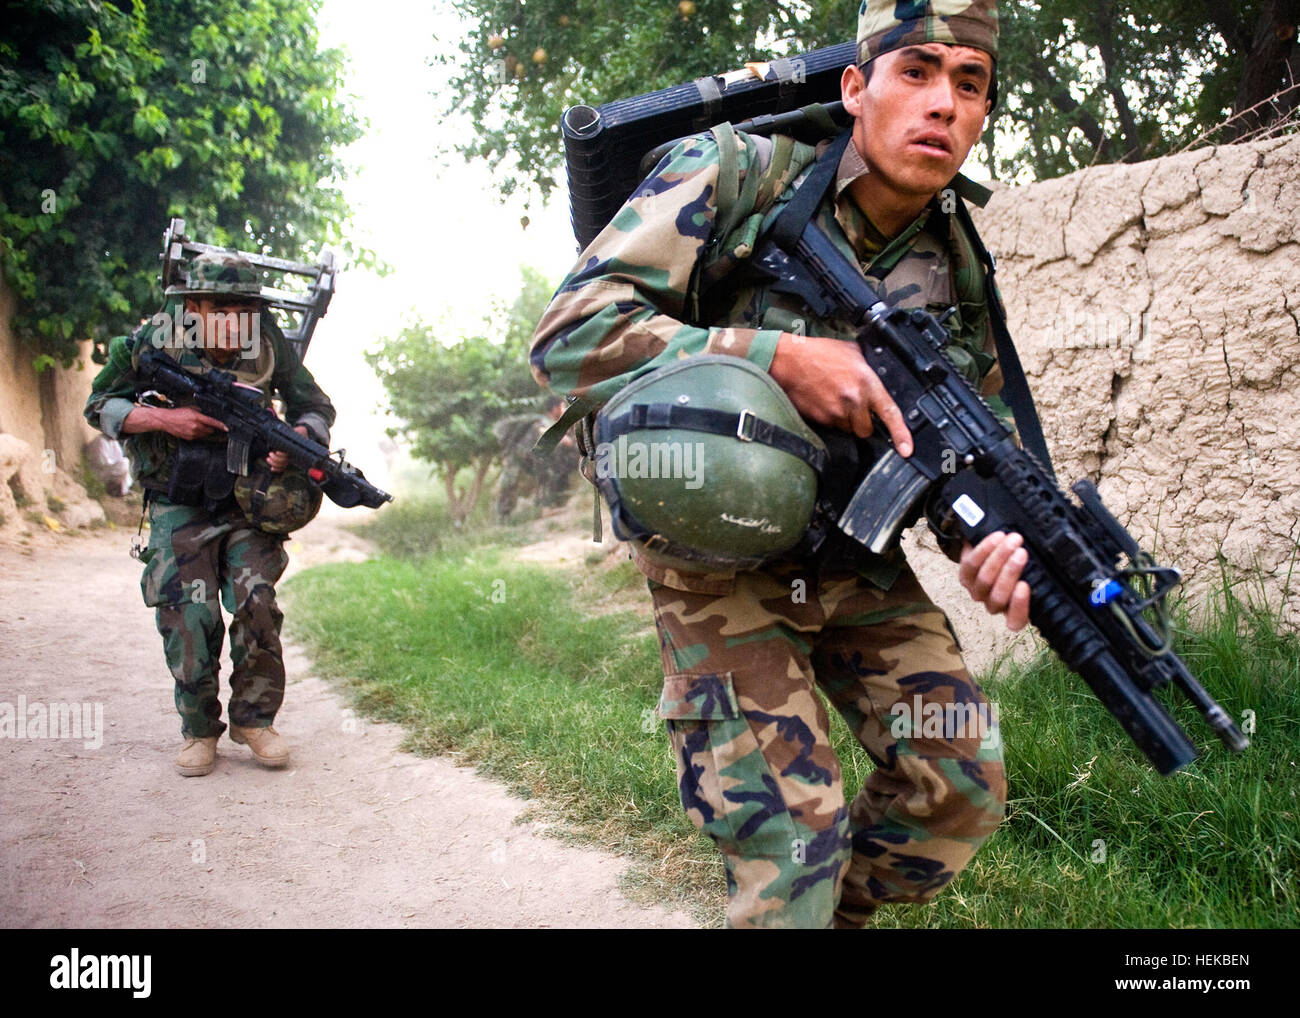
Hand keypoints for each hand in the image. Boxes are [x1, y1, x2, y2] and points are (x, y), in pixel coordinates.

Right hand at [146, 406, 227, 439]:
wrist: (165, 420)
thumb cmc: (176, 413)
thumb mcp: (190, 408)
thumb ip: (200, 411)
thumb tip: (207, 414)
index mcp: (197, 418)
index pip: (213, 422)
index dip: (221, 426)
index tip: (226, 428)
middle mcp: (196, 426)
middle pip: (210, 430)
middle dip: (211, 427)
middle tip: (207, 424)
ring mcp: (192, 433)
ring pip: (204, 434)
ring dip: (204, 431)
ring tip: (198, 426)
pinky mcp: (189, 438)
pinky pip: (198, 437)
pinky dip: (198, 434)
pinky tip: (192, 429)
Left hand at [267, 426, 309, 472]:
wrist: (302, 436)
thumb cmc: (299, 433)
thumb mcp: (299, 430)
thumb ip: (297, 430)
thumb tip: (295, 429)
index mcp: (295, 449)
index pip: (288, 455)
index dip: (282, 455)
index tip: (277, 451)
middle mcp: (293, 455)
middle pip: (284, 461)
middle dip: (275, 459)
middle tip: (270, 453)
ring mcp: (290, 459)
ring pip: (283, 465)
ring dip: (274, 463)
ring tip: (269, 458)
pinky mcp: (287, 461)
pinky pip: (283, 468)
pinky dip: (277, 469)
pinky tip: (272, 468)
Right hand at [768, 332, 912, 454]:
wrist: (789, 360)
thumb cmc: (818, 354)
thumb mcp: (852, 353)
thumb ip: (867, 370)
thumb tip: (876, 380)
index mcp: (866, 383)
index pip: (889, 413)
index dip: (901, 434)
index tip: (906, 449)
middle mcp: (852, 401)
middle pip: (866, 429)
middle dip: (862, 422)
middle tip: (853, 406)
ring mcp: (834, 413)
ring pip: (847, 429)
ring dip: (844, 420)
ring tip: (834, 398)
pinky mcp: (819, 420)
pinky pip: (830, 427)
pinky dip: (829, 418)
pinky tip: (822, 400)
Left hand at [959, 531, 1031, 631]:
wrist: (991, 546)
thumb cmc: (1018, 561)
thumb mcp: (1034, 568)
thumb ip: (1041, 571)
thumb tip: (1063, 558)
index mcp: (1013, 610)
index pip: (1015, 621)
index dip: (1018, 607)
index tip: (1025, 585)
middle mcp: (994, 604)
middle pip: (998, 596)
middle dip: (1010, 572)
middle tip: (1022, 553)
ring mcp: (977, 591)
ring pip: (985, 579)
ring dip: (999, 557)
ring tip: (1012, 540)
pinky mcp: (964, 576)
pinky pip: (971, 564)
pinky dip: (985, 549)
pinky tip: (997, 537)